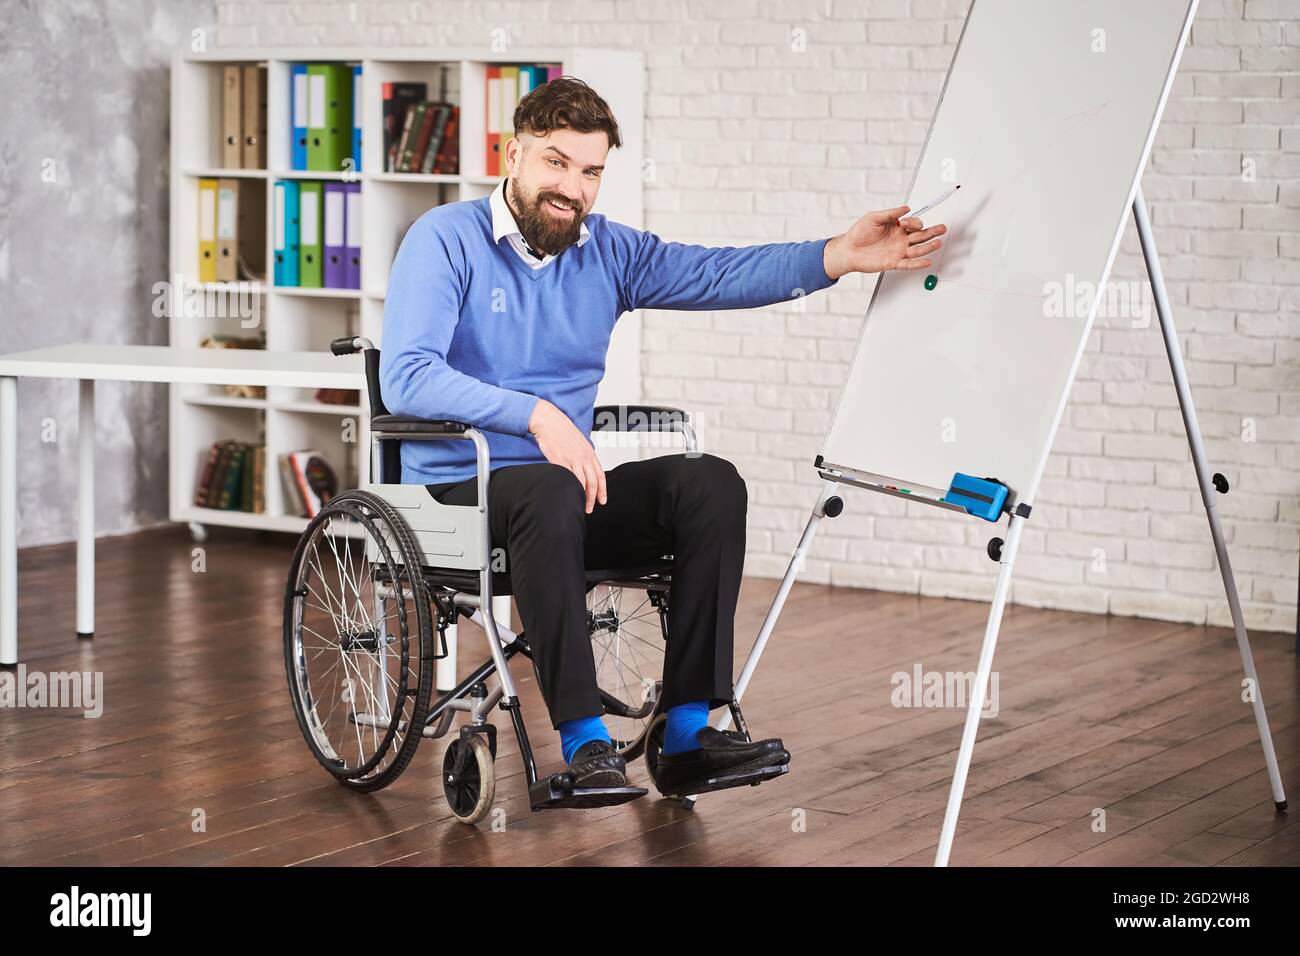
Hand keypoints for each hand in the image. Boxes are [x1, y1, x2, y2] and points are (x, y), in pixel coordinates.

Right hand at [527, 399, 606, 512]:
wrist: (549, 421)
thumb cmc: (561, 430)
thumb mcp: (578, 442)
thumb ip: (584, 455)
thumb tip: (586, 466)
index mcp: (589, 452)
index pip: (600, 475)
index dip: (602, 490)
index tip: (602, 500)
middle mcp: (583, 457)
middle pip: (593, 482)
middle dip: (593, 498)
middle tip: (590, 508)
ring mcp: (572, 459)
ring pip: (582, 483)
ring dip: (583, 497)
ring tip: (581, 506)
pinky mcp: (560, 461)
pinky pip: (568, 479)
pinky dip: (571, 489)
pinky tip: (570, 495)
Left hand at [822, 205, 946, 279]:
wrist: (848, 250)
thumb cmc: (859, 233)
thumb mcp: (873, 218)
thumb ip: (890, 213)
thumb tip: (905, 208)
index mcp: (897, 227)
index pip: (914, 224)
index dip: (913, 222)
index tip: (906, 222)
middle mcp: (900, 239)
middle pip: (921, 236)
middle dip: (932, 232)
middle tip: (942, 229)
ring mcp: (898, 251)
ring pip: (917, 249)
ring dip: (928, 247)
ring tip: (938, 243)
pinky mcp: (893, 263)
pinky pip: (908, 263)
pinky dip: (917, 263)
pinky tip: (926, 261)